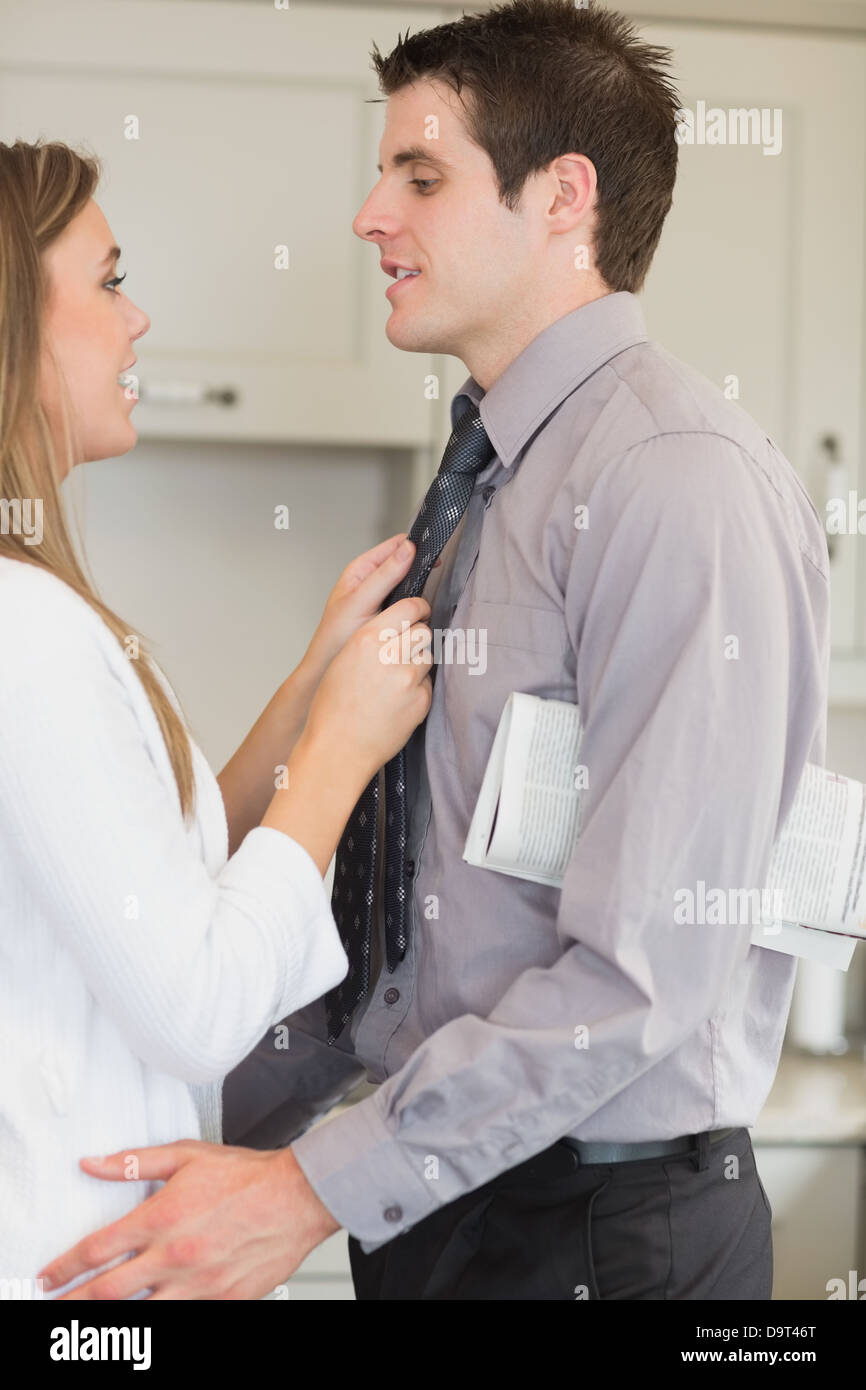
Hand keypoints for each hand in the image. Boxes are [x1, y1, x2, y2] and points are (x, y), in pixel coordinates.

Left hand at [36, 1141, 338, 1300]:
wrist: (298, 1198)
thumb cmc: (248, 1177)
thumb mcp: (187, 1156)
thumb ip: (135, 1162)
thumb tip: (94, 1164)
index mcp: (161, 1219)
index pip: (97, 1250)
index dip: (65, 1266)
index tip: (49, 1275)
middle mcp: (174, 1256)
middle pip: (107, 1292)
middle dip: (74, 1302)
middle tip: (56, 1305)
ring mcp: (197, 1285)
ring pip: (140, 1313)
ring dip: (111, 1317)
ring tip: (91, 1319)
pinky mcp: (221, 1301)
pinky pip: (181, 1318)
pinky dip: (161, 1316)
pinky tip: (152, 1312)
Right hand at [301, 595, 432, 781]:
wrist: (339, 748)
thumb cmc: (333, 708)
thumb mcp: (344, 660)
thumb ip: (371, 639)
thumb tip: (395, 626)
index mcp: (367, 639)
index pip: (409, 607)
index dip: (418, 609)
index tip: (419, 612)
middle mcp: (390, 654)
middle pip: (423, 632)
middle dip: (417, 638)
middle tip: (405, 651)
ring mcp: (408, 678)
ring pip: (427, 657)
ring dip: (417, 664)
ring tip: (395, 682)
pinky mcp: (421, 700)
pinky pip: (427, 685)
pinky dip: (417, 690)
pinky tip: (397, 702)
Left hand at [302, 532, 418, 679]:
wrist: (329, 668)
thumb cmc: (335, 636)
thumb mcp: (360, 601)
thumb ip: (384, 576)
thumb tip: (408, 549)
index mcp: (362, 569)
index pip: (395, 545)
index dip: (414, 546)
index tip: (432, 553)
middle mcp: (373, 580)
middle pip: (406, 564)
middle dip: (420, 570)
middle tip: (434, 578)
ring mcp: (383, 598)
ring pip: (410, 586)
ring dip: (420, 590)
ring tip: (427, 595)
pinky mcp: (390, 615)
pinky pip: (410, 605)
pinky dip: (418, 608)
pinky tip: (421, 614)